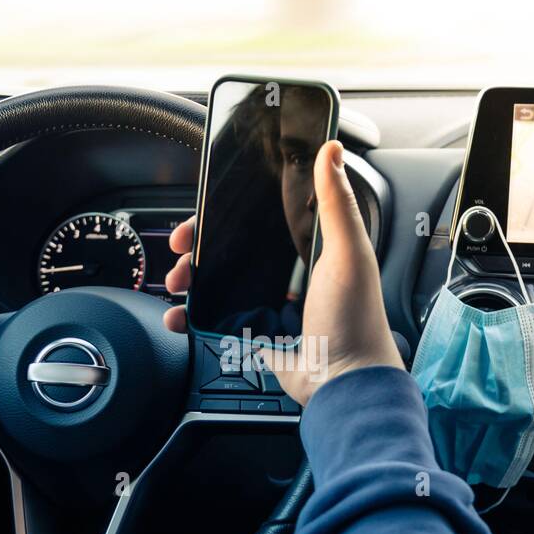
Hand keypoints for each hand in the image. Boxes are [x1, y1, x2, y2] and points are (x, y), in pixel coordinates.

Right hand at [163, 140, 401, 404]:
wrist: (346, 384)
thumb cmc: (356, 319)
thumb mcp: (349, 253)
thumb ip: (337, 202)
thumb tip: (331, 149)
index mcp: (309, 250)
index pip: (258, 220)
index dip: (226, 214)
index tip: (201, 214)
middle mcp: (286, 275)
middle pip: (229, 251)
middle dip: (197, 248)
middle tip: (180, 251)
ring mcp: (267, 307)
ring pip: (216, 284)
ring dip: (189, 281)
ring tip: (177, 285)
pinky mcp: (256, 336)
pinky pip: (216, 322)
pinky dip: (191, 319)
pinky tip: (178, 316)